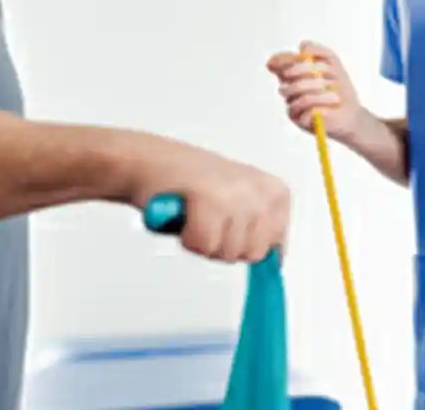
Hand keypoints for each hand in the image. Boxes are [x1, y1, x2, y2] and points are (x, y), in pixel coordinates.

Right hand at [132, 149, 290, 263]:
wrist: (148, 162)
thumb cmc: (188, 182)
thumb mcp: (239, 202)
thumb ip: (260, 229)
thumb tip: (275, 262)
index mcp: (274, 191)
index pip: (276, 248)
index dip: (243, 243)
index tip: (226, 223)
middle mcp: (260, 190)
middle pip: (253, 254)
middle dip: (224, 244)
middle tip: (206, 216)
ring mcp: (236, 194)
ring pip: (228, 252)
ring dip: (205, 240)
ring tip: (194, 212)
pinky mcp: (210, 199)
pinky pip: (203, 245)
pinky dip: (188, 237)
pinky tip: (183, 214)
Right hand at [266, 40, 366, 142]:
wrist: (351, 113)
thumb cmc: (340, 88)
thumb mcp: (334, 64)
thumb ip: (319, 52)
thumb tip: (303, 45)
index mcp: (295, 75)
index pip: (280, 63)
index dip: (286, 58)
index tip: (304, 57)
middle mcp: (290, 89)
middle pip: (289, 75)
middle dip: (310, 72)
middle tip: (329, 77)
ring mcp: (293, 105)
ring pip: (297, 93)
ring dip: (318, 92)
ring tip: (335, 95)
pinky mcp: (299, 120)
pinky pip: (304, 111)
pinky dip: (320, 106)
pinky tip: (330, 107)